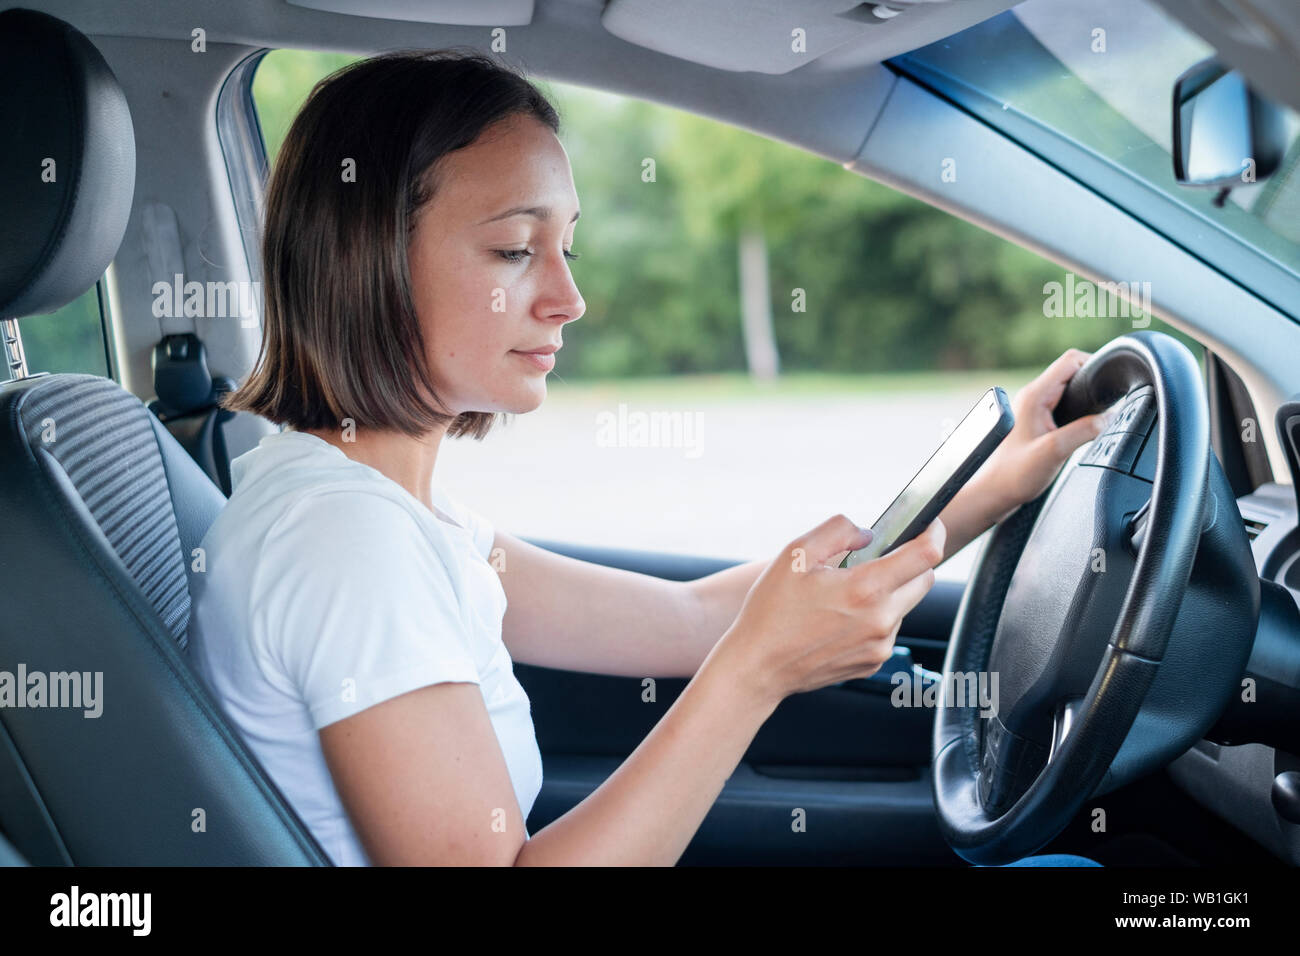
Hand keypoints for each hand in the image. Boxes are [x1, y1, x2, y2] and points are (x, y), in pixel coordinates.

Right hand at [716, 514, 945, 707]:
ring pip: (904, 605)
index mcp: (865, 589)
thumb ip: (838, 531)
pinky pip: (887, 630)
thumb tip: (868, 533)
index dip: (933, 532)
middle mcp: (881, 620)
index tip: (929, 524)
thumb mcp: (795, 553)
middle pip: (923, 580)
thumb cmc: (771, 610)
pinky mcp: (873, 662)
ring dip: (887, 592)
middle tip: (874, 558)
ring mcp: (880, 645)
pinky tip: (839, 619)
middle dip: (909, 563)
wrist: (758, 666)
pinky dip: (874, 617)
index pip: (926, 555)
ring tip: (843, 595)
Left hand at [976, 348, 1108, 521]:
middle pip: (1071, 371)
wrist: (995, 491)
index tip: (1112, 381)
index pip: (1070, 361)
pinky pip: (1063, 403)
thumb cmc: (1014, 474)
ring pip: (1067, 388)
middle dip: (1093, 381)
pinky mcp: (1037, 420)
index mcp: (1034, 396)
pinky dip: (1078, 407)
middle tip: (1111, 399)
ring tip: (1101, 411)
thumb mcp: (1054, 451)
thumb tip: (1110, 417)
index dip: (1095, 364)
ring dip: (1086, 395)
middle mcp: (1032, 397)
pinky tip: (1086, 423)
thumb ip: (1084, 431)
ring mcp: (1034, 408)